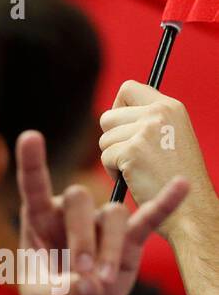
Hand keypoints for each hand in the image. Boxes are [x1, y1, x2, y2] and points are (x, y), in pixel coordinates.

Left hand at [16, 130, 188, 294]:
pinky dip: (164, 203)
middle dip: (81, 239)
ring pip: (112, 216)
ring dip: (108, 251)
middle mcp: (71, 214)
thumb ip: (59, 294)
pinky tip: (181, 186)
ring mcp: (102, 224)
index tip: (30, 137)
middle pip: (80, 200)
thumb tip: (88, 287)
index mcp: (40, 220)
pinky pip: (148, 217)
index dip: (32, 163)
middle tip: (81, 276)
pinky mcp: (130, 238)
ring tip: (102, 284)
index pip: (34, 187)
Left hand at [99, 81, 217, 238]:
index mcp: (170, 107)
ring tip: (136, 169)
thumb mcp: (170, 137)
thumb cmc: (175, 177)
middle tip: (130, 156)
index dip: (117, 107)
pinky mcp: (133, 150)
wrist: (190, 205)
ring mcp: (146, 131)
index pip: (128, 88)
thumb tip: (112, 115)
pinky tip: (133, 178)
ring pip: (104, 139)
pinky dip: (113, 172)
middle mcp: (159, 113)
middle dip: (112, 139)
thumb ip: (149, 122)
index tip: (121, 126)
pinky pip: (105, 157)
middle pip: (107, 117)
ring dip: (113, 157)